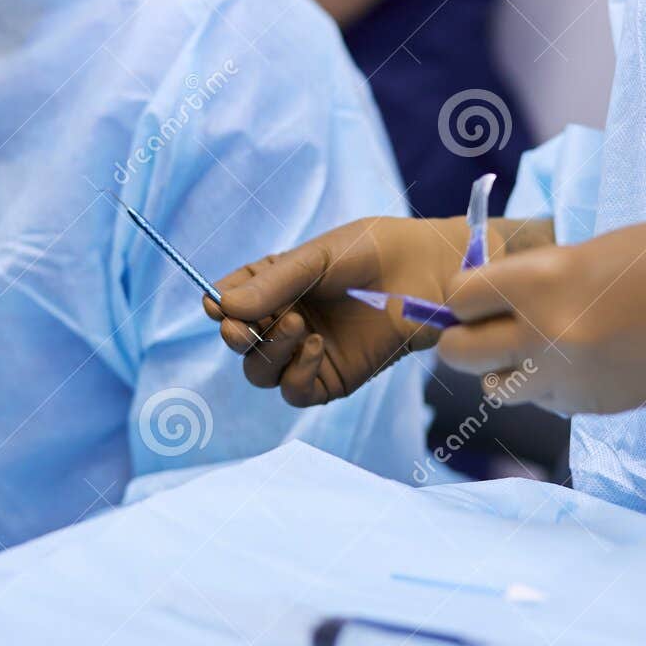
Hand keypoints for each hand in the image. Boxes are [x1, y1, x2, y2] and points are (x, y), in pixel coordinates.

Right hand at [205, 217, 469, 406]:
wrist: (430, 274)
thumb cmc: (376, 253)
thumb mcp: (319, 258)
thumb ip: (273, 282)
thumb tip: (219, 307)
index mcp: (276, 287)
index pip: (231, 301)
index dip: (219, 306)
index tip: (215, 305)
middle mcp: (286, 321)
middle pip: (240, 344)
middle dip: (237, 336)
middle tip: (242, 327)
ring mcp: (307, 353)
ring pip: (261, 372)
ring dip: (268, 353)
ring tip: (298, 325)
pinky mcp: (332, 379)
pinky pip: (295, 392)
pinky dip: (296, 373)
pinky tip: (316, 346)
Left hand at [438, 222, 645, 415]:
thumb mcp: (587, 252)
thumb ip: (534, 278)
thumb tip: (487, 298)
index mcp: (543, 281)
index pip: (459, 298)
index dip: (465, 295)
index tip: (480, 293)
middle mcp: (544, 334)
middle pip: (458, 353)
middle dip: (463, 339)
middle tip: (484, 329)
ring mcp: (566, 377)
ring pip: (495, 388)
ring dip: (502, 370)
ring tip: (531, 350)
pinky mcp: (588, 406)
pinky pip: (540, 402)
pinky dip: (545, 387)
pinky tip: (575, 364)